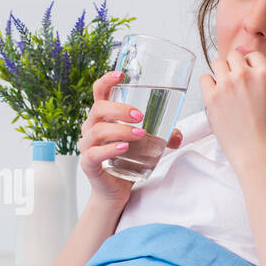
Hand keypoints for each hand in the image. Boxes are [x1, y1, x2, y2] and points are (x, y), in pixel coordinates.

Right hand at [77, 70, 183, 204]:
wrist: (114, 191)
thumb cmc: (126, 161)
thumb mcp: (146, 144)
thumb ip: (162, 136)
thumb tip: (178, 136)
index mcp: (103, 117)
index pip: (99, 92)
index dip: (107, 80)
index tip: (121, 74)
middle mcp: (91, 128)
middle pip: (99, 109)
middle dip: (120, 109)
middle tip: (141, 116)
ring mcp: (87, 146)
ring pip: (98, 130)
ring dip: (121, 130)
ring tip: (140, 134)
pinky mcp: (88, 164)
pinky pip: (95, 153)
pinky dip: (110, 149)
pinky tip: (124, 148)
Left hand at [197, 49, 265, 173]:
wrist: (256, 150)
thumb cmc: (265, 127)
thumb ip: (257, 76)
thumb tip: (243, 56)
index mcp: (265, 74)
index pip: (252, 54)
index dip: (248, 65)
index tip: (246, 77)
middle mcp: (246, 75)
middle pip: (233, 56)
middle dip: (232, 67)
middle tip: (234, 84)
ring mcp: (227, 84)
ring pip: (217, 62)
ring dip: (219, 73)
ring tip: (224, 89)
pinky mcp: (212, 96)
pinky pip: (204, 78)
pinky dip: (208, 85)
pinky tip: (215, 96)